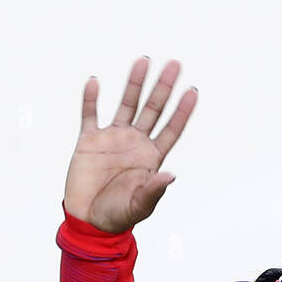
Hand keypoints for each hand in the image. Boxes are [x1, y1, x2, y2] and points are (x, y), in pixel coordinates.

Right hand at [62, 56, 197, 232]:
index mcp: (150, 158)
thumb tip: (171, 175)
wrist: (88, 221)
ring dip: (134, 84)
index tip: (193, 91)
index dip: (182, 112)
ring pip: (126, 104)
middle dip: (163, 88)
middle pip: (152, 109)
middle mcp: (134, 143)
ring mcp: (112, 138)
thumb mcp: (139, 206)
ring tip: (143, 61)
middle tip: (175, 64)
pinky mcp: (89, 141)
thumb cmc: (117, 217)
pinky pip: (89, 114)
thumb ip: (154, 191)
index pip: (170, 130)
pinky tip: (95, 82)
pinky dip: (90, 99)